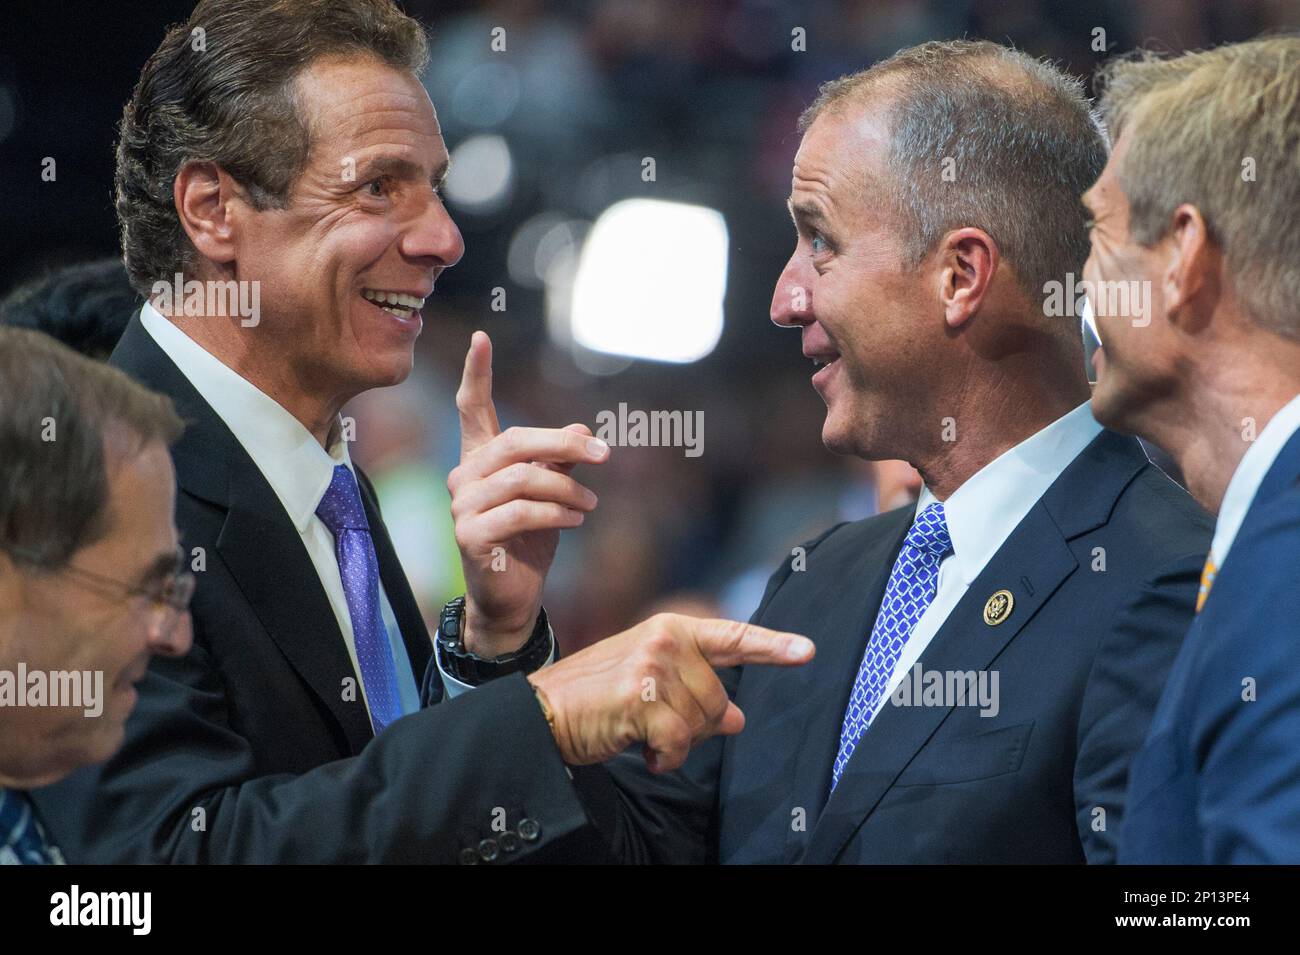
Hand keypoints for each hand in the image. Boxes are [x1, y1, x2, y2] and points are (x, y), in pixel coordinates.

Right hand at [449, 331, 607, 656]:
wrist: (511, 596)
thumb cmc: (530, 540)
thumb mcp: (551, 494)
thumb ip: (559, 461)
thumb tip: (580, 430)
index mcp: (480, 459)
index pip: (473, 409)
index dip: (478, 374)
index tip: (482, 337)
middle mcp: (464, 477)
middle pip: (515, 443)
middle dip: (564, 445)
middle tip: (604, 455)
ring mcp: (462, 507)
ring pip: (522, 479)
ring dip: (566, 488)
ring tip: (590, 504)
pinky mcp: (469, 536)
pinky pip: (520, 513)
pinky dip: (555, 513)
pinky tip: (575, 521)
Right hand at [528, 613, 814, 771]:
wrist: (541, 712)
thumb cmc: (595, 699)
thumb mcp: (650, 687)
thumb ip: (695, 693)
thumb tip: (737, 718)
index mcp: (670, 629)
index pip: (731, 636)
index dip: (772, 646)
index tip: (808, 651)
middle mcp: (665, 638)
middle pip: (718, 696)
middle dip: (696, 723)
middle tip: (656, 727)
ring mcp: (654, 665)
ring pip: (701, 721)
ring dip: (677, 742)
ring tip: (642, 734)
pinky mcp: (643, 696)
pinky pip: (680, 740)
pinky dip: (665, 756)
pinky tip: (642, 750)